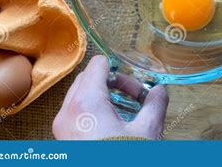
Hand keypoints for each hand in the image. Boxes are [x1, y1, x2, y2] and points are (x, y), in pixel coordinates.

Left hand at [53, 55, 168, 139]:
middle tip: (135, 97)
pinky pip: (75, 113)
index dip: (120, 69)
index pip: (98, 64)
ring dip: (103, 96)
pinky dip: (93, 110)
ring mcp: (62, 127)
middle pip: (88, 78)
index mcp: (87, 102)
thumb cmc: (123, 158)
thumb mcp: (147, 131)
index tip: (134, 84)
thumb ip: (156, 104)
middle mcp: (68, 111)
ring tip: (126, 112)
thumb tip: (159, 91)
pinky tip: (113, 126)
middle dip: (113, 83)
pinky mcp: (63, 141)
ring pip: (80, 95)